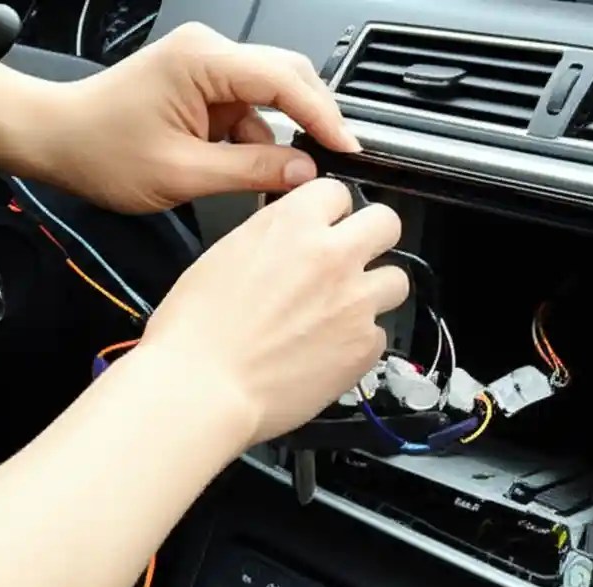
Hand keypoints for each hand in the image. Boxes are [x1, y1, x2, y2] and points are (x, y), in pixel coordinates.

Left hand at [12, 22, 359, 212]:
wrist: (54, 139)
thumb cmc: (99, 150)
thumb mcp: (182, 173)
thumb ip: (250, 170)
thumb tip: (303, 173)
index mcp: (201, 61)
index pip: (284, 80)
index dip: (322, 116)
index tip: (347, 147)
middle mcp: (207, 52)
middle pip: (287, 77)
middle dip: (311, 121)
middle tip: (331, 163)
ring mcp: (205, 67)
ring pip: (270, 97)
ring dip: (280, 138)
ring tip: (278, 181)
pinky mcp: (201, 86)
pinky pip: (248, 110)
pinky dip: (257, 141)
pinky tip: (254, 171)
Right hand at [138, 179, 407, 445]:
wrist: (203, 388)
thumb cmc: (196, 331)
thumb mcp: (226, 254)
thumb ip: (273, 238)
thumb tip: (291, 241)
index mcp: (293, 224)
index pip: (339, 192)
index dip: (332, 211)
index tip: (327, 225)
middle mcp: (333, 256)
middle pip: (387, 223)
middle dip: (372, 237)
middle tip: (353, 258)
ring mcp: (356, 302)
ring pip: (396, 280)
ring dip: (374, 291)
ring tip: (343, 310)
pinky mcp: (364, 347)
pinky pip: (379, 334)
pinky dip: (360, 341)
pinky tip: (329, 351)